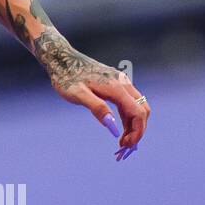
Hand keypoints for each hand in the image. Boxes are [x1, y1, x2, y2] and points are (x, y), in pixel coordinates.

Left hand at [35, 34, 149, 159]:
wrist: (61, 59)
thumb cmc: (66, 77)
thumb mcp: (77, 95)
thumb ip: (96, 108)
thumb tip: (112, 126)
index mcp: (116, 87)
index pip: (138, 112)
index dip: (137, 131)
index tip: (127, 146)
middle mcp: (123, 83)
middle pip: (142, 110)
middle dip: (138, 130)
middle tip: (124, 146)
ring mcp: (121, 81)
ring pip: (137, 106)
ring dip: (134, 124)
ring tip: (122, 140)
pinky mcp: (117, 82)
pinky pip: (130, 101)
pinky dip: (129, 116)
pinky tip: (120, 126)